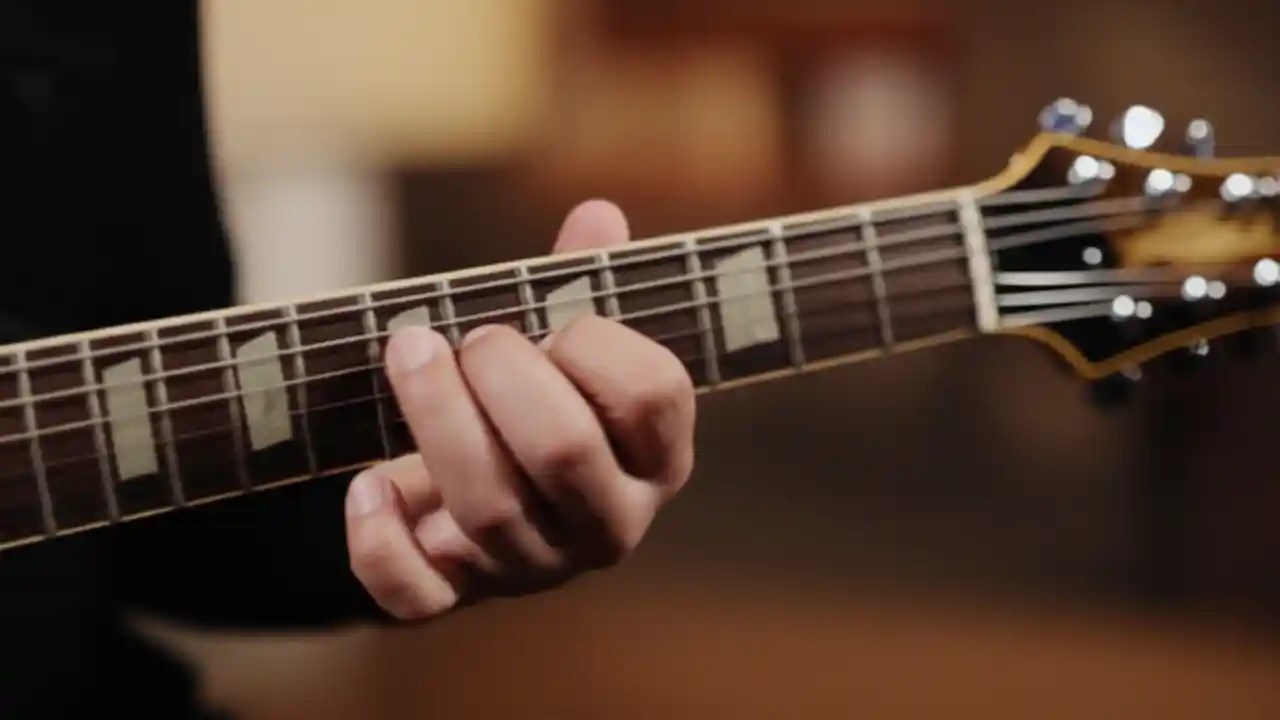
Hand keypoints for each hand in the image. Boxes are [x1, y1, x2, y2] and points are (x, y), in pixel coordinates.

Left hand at [343, 200, 695, 619]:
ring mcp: (535, 567)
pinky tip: (369, 480)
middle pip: (564, 450)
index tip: (556, 323)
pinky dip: (382, 540)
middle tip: (471, 337)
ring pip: (489, 509)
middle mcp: (609, 521)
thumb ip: (583, 285)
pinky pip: (419, 594)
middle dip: (504, 375)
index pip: (651, 396)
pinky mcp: (459, 595)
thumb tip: (597, 217)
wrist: (480, 492)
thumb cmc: (537, 399)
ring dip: (438, 418)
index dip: (597, 344)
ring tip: (409, 351)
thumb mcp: (567, 342)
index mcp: (655, 455)